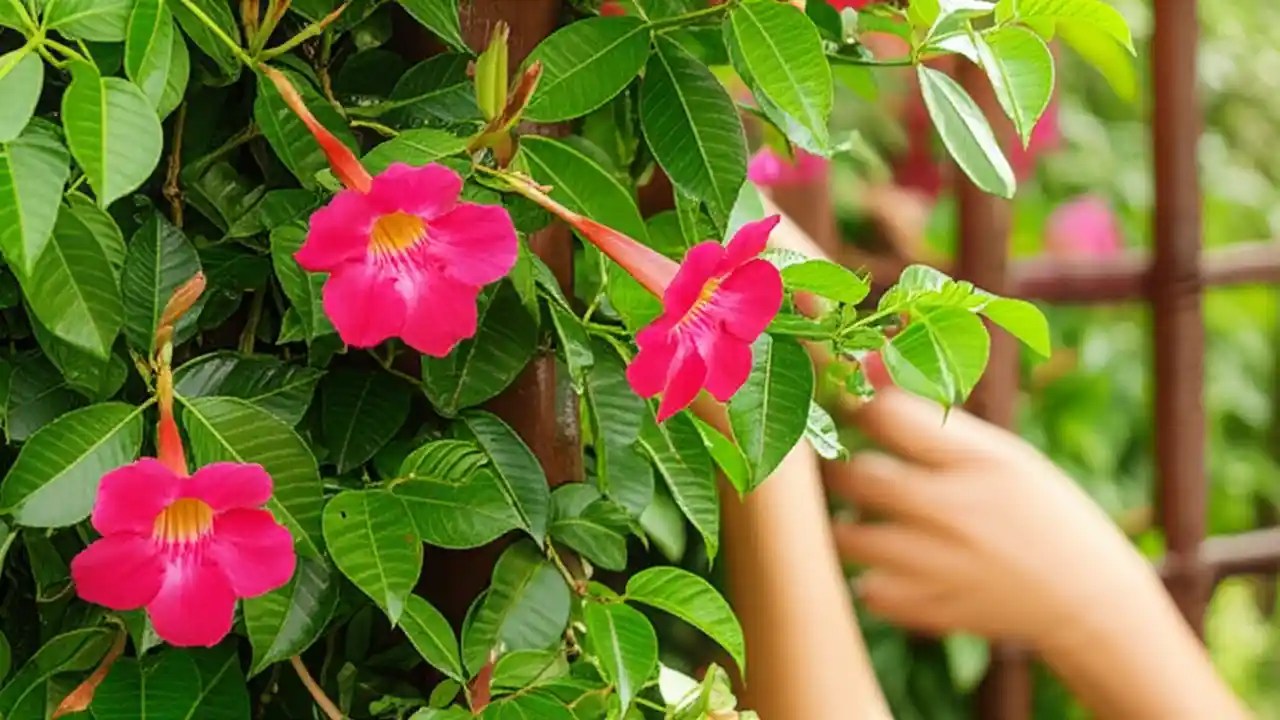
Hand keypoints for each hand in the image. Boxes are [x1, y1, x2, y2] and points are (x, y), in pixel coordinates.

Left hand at [828, 389, 1248, 718]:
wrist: (1089, 597)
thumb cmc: (1038, 511)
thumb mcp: (1000, 455)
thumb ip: (934, 421)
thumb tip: (870, 369)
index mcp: (978, 462)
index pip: (888, 416)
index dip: (857, 406)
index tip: (850, 411)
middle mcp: (956, 512)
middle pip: (857, 478)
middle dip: (840, 468)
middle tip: (843, 467)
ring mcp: (942, 566)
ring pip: (849, 537)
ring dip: (846, 523)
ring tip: (862, 516)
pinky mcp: (934, 610)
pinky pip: (869, 590)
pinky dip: (870, 577)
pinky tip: (887, 565)